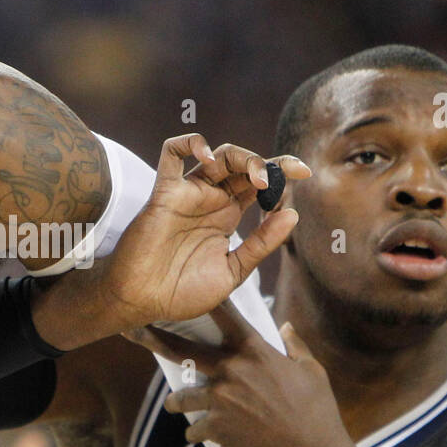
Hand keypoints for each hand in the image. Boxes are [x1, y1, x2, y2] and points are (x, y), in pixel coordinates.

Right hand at [98, 134, 307, 329]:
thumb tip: (292, 213)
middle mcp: (210, 201)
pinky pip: (171, 154)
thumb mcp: (232, 272)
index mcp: (226, 217)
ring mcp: (188, 194)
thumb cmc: (181, 292)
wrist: (141, 302)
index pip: (259, 185)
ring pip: (217, 156)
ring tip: (260, 178)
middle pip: (243, 166)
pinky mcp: (165, 193)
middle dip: (271, 163)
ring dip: (244, 157)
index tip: (304, 174)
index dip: (282, 175)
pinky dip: (189, 143)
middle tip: (291, 173)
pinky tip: (208, 158)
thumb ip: (261, 245)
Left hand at [127, 305, 355, 446]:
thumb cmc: (318, 415)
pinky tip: (208, 438)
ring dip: (178, 403)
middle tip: (131, 333)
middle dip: (152, 340)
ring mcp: (220, 400)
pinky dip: (200, 433)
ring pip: (181, 398)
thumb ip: (294, 347)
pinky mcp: (215, 428)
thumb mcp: (312, 373)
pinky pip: (195, 429)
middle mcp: (232, 371)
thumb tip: (285, 327)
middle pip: (181, 351)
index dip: (205, 301)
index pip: (225, 316)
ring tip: (175, 405)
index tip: (184, 289)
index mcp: (255, 352)